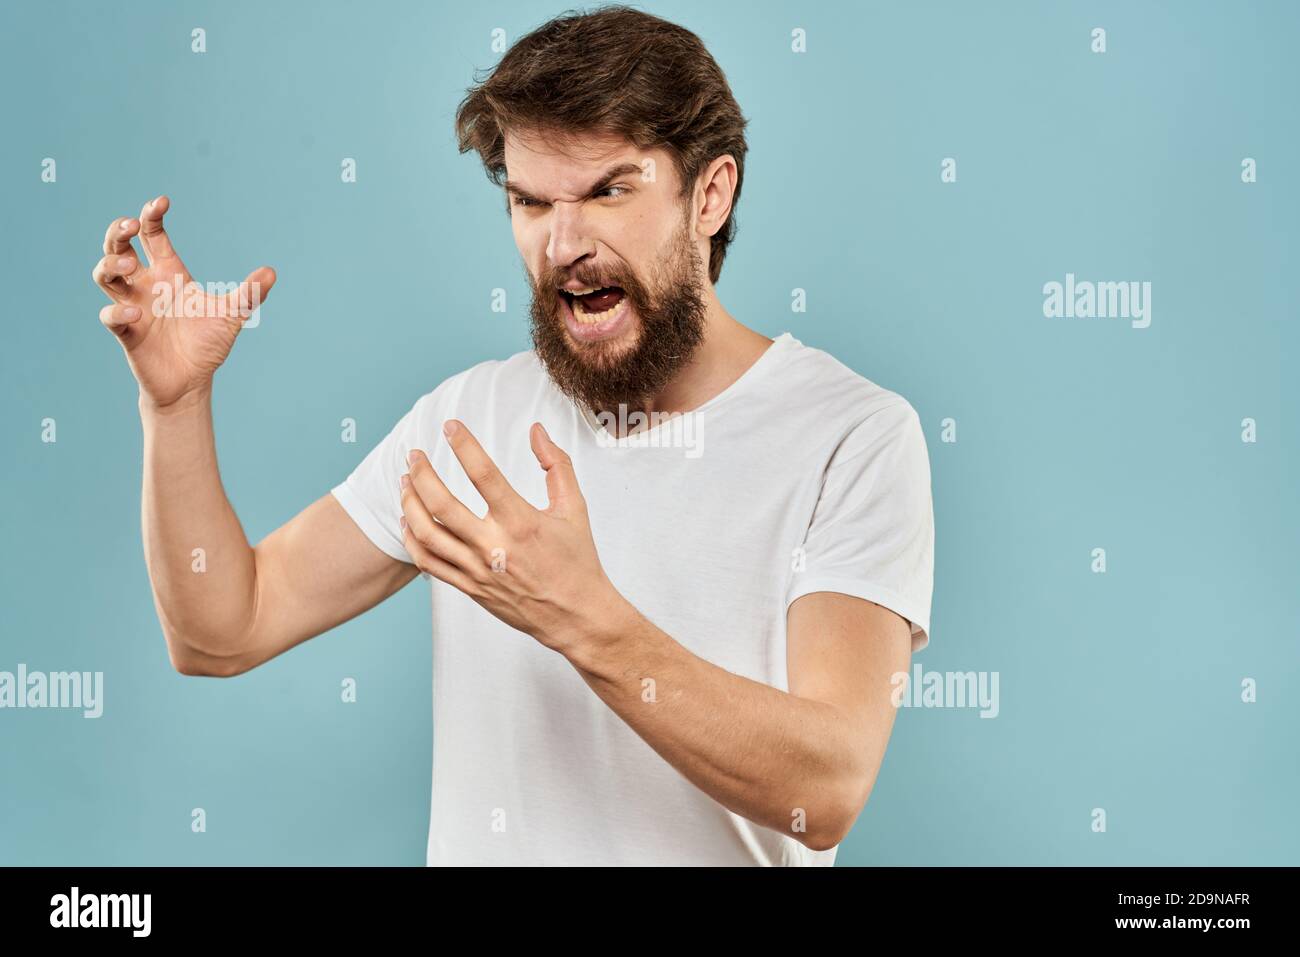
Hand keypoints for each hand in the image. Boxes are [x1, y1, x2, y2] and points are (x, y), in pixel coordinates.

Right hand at [91, 195, 276, 410]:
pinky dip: (117, 312)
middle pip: (117, 246)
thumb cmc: (207, 344)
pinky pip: (110, 315)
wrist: (192, 382)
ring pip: (104, 275)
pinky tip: (136, 313)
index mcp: (169, 273)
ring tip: (129, 264)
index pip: (152, 235)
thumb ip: (249, 294)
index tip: (162, 202)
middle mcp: (146, 285)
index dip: (151, 216)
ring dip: (110, 264)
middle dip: (118, 232)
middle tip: (131, 225)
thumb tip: (271, 272)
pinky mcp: (126, 332)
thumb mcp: (232, 316)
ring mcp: (132, 307)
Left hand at [399, 419, 625, 653]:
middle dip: (422, 473)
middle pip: (443, 504)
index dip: (464, 445)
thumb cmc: (577, 561)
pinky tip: (408, 521)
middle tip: (414, 455)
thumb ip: (557, 465)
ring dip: (409, 503)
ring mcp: (478, 570)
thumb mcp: (574, 508)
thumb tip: (537, 431)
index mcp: (522, 522)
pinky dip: (412, 540)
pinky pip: (429, 563)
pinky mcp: (470, 588)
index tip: (450, 426)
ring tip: (405, 482)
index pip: (484, 475)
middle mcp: (495, 546)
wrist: (576, 616)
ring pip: (428, 534)